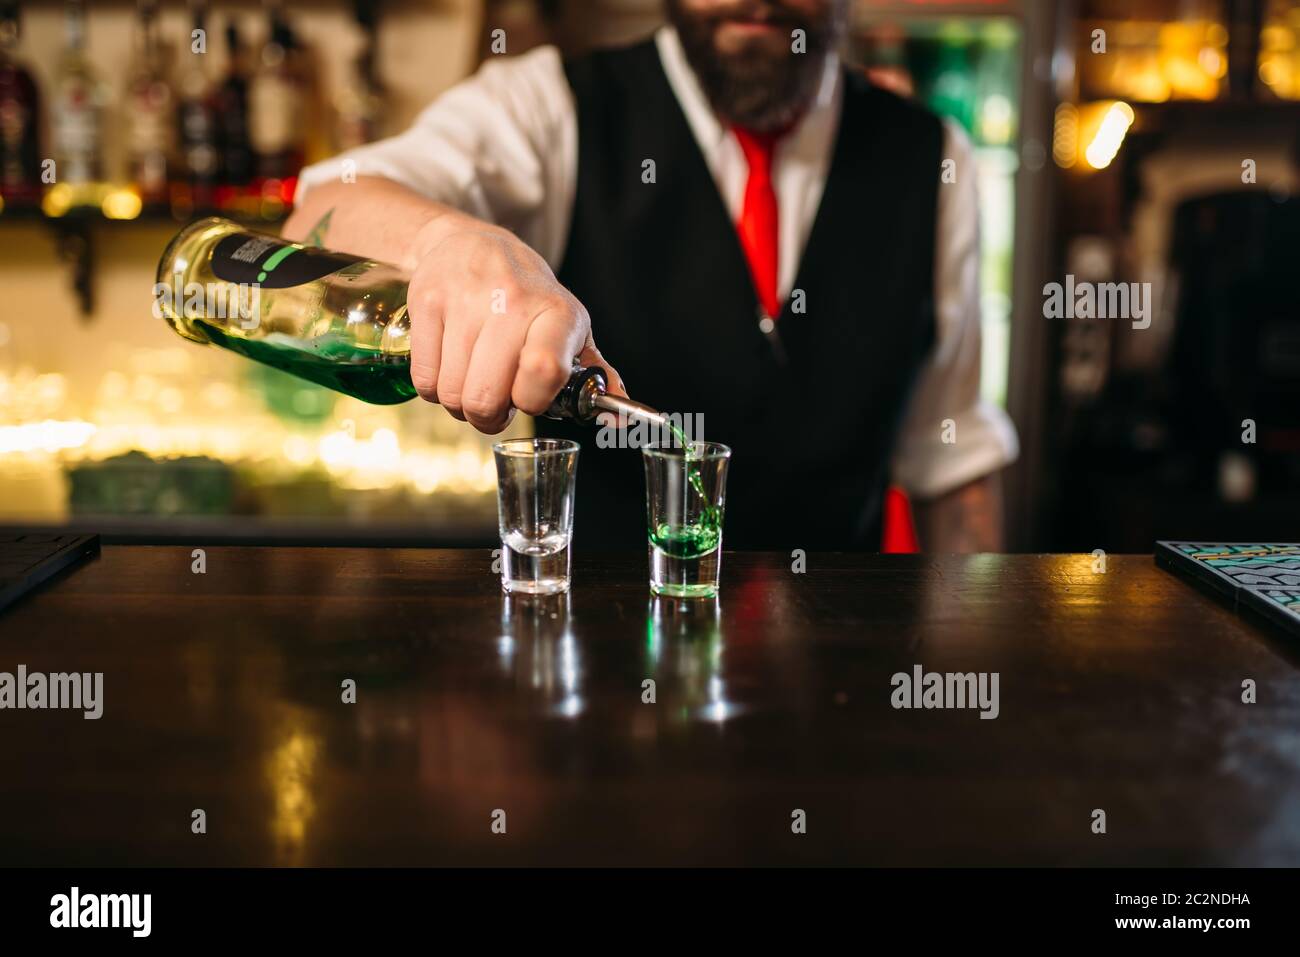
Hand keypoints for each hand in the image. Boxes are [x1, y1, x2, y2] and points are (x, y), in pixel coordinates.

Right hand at [405, 212, 625, 433]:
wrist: (475, 245)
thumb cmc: (529, 297)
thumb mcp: (569, 326)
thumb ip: (594, 373)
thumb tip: (619, 417)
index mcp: (556, 313)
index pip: (543, 370)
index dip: (530, 400)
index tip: (528, 399)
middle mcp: (512, 302)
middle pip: (485, 397)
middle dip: (488, 416)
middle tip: (494, 401)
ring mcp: (465, 300)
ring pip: (452, 394)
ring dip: (461, 404)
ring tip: (474, 381)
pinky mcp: (427, 301)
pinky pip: (424, 379)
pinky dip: (435, 388)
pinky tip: (451, 368)